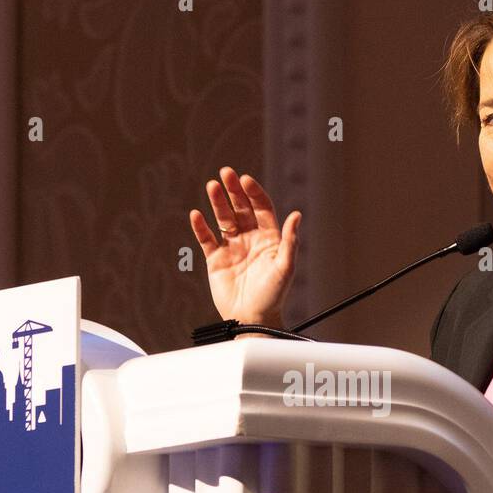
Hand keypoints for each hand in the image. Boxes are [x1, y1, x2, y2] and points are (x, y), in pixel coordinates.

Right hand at [189, 166, 300, 326]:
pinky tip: (196, 215)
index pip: (261, 208)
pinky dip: (200, 227)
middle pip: (241, 208)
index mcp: (268, 238)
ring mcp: (232, 247)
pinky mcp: (216, 259)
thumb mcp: (285, 268)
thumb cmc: (273, 296)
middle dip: (233, 190)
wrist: (252, 319)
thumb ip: (290, 241)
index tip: (245, 180)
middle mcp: (250, 239)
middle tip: (226, 173)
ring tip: (211, 186)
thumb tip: (297, 215)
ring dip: (217, 202)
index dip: (254, 193)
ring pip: (223, 219)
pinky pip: (207, 239)